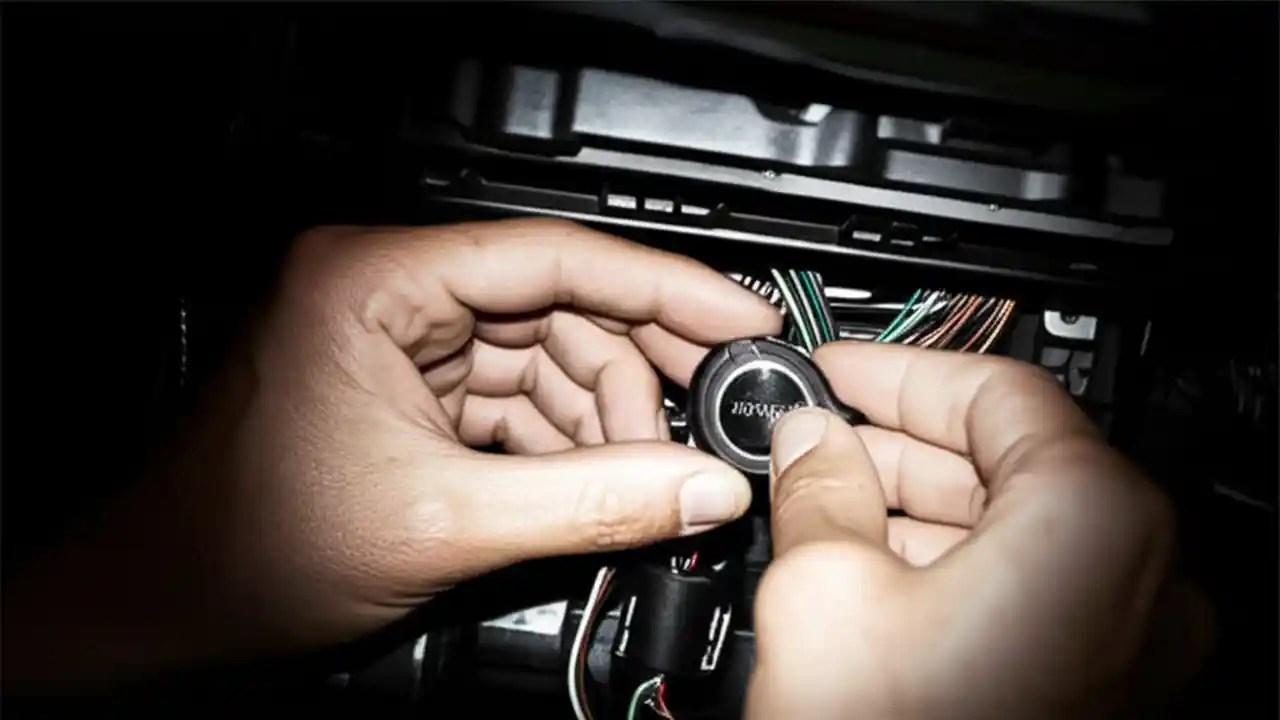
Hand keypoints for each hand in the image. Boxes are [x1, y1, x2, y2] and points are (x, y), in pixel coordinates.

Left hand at [6, 219, 778, 689]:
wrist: (171, 600)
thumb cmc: (248, 545)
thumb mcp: (444, 522)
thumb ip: (589, 503)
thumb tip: (697, 488)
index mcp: (377, 282)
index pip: (553, 255)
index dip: (661, 286)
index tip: (737, 314)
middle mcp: (392, 294)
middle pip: (559, 306)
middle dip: (638, 369)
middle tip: (713, 410)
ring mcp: (403, 343)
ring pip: (545, 358)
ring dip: (605, 417)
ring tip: (653, 471)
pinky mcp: (412, 391)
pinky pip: (515, 400)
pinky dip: (565, 443)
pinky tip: (603, 480)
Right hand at [746, 344, 1211, 718]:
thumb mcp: (822, 590)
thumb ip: (818, 483)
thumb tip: (810, 437)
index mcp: (1095, 525)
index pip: (998, 392)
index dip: (899, 372)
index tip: (837, 369)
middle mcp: (1140, 583)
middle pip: (1011, 460)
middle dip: (897, 442)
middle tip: (812, 434)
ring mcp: (1126, 648)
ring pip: (1016, 530)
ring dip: (917, 505)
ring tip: (820, 500)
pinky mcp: (1096, 693)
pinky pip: (1028, 594)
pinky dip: (950, 567)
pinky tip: (866, 566)